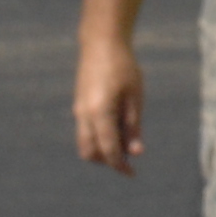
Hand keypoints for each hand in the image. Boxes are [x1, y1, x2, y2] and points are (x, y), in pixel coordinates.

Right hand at [73, 33, 145, 173]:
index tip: (132, 173)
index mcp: (100, 113)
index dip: (120, 165)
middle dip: (108, 160)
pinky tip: (116, 128)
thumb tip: (136, 152)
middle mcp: (84, 115)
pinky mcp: (79, 106)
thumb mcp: (135, 97)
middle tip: (128, 158)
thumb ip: (133, 126)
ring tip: (123, 141)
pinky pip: (85, 131)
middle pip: (90, 152)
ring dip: (101, 150)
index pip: (108, 149)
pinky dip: (98, 138)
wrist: (101, 43)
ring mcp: (79, 111)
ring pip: (84, 144)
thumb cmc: (123, 67)